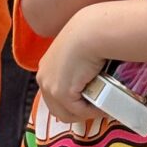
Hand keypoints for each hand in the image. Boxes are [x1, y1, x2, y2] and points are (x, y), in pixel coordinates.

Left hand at [36, 8, 107, 123]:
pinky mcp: (61, 94)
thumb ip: (75, 69)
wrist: (91, 33)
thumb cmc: (88, 37)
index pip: (53, 96)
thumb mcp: (76, 54)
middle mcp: (43, 78)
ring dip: (86, 112)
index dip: (70, 103)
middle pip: (57, 109)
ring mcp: (50, 87)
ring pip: (68, 113)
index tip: (86, 103)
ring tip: (101, 105)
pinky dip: (93, 111)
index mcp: (45, 68)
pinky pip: (79, 111)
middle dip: (77, 112)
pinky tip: (103, 104)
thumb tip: (87, 80)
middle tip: (95, 107)